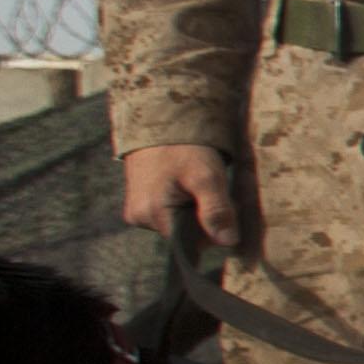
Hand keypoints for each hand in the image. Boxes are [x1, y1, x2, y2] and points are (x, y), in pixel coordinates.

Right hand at [121, 144, 248, 250]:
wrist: (160, 120)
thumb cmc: (184, 147)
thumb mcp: (207, 177)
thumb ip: (216, 210)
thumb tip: (227, 242)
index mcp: (151, 215)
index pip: (191, 243)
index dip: (212, 229)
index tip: (222, 206)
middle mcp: (138, 218)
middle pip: (184, 234)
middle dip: (204, 218)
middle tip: (212, 190)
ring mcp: (136, 211)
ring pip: (178, 223)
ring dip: (195, 209)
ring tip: (198, 185)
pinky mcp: (139, 203)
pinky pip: (169, 213)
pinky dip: (184, 203)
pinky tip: (187, 185)